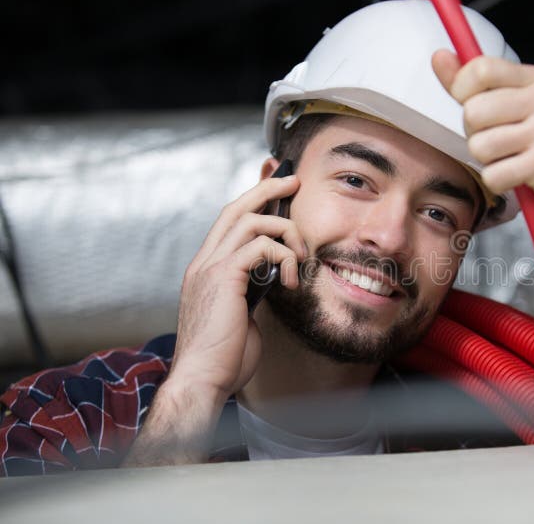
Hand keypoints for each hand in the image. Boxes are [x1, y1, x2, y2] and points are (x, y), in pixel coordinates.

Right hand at [169, 173, 307, 400]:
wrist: (203, 380)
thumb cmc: (223, 358)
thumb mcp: (241, 316)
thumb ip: (250, 293)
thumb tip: (271, 282)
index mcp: (206, 270)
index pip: (228, 222)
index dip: (253, 201)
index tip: (278, 191)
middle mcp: (204, 263)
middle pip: (235, 207)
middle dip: (267, 189)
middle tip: (294, 181)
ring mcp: (210, 269)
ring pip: (251, 221)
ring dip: (286, 231)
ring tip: (302, 258)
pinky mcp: (224, 279)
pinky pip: (260, 247)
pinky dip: (284, 257)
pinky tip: (292, 281)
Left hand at [431, 50, 533, 239]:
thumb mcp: (512, 110)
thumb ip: (472, 86)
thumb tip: (439, 58)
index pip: (479, 70)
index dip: (462, 93)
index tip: (475, 109)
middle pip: (473, 112)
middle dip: (476, 136)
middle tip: (501, 146)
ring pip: (480, 147)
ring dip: (488, 163)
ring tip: (512, 162)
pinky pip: (493, 175)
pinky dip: (500, 184)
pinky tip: (520, 179)